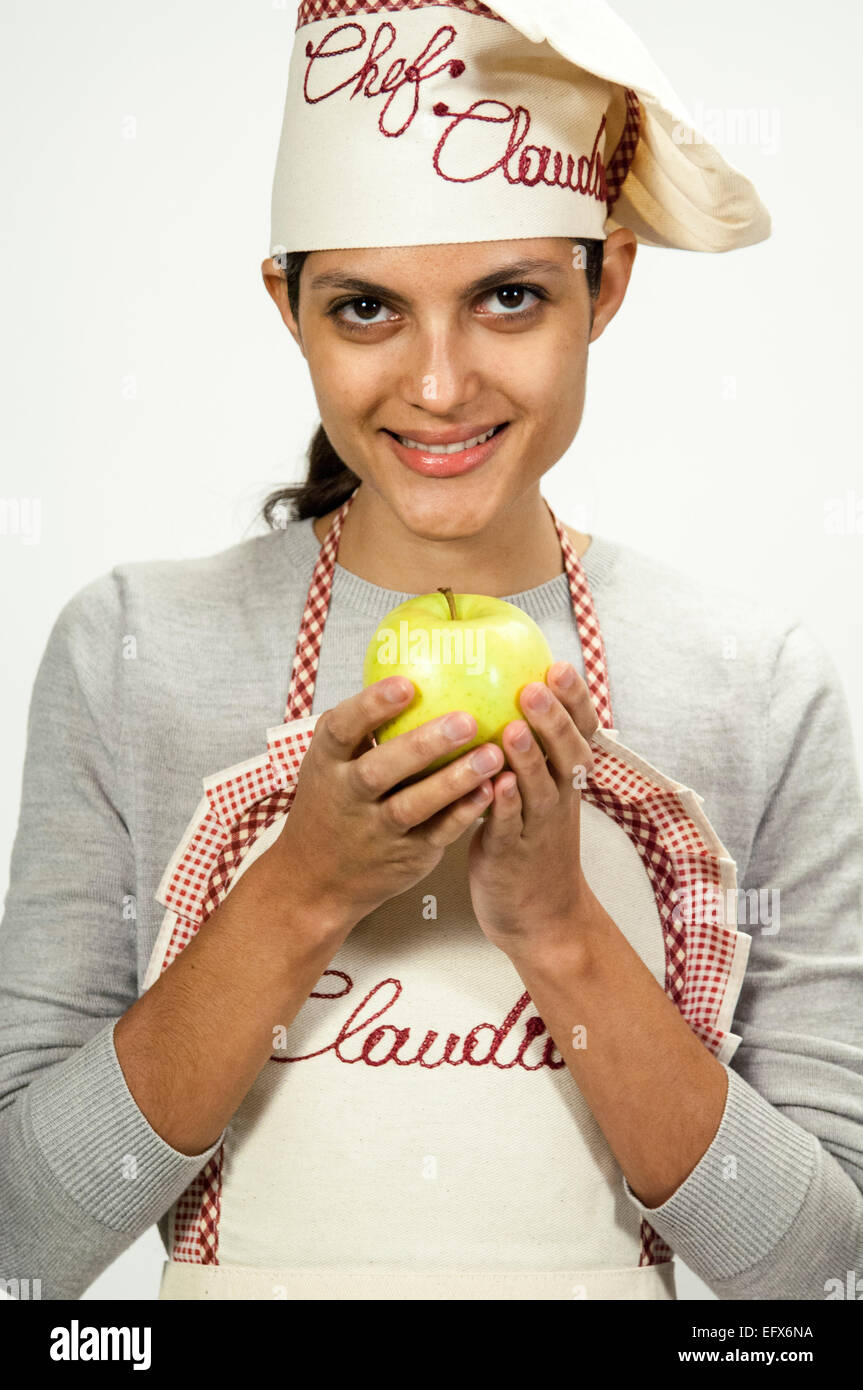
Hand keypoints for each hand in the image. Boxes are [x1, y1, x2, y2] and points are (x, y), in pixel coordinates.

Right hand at [260, 676, 504, 943]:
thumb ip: (363, 725)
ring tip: (492, 755)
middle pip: (380, 770)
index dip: (371, 706)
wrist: (316, 879)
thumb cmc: (333, 802)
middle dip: (423, 745)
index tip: (407, 683)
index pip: (342, 728)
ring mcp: (376, 830)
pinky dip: (464, 813)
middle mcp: (348, 796)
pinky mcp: (406, 855)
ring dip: (454, 781)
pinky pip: (439, 833)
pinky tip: (492, 790)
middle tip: (467, 720)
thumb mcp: (330, 762)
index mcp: (326, 762)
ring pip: (414, 806)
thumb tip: (413, 665)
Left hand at [467, 662, 599, 950]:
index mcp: (565, 781)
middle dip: (554, 720)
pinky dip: (503, 806)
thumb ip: (527, 755)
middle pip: (566, 754)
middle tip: (537, 687)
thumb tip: (498, 699)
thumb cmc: (531, 846)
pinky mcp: (512, 855)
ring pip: (539, 788)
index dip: (574, 702)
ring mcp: (538, 829)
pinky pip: (509, 826)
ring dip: (529, 758)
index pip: (580, 734)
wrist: (542, 918)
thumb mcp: (537, 796)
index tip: (560, 666)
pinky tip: (495, 785)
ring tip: (516, 727)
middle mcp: (558, 800)